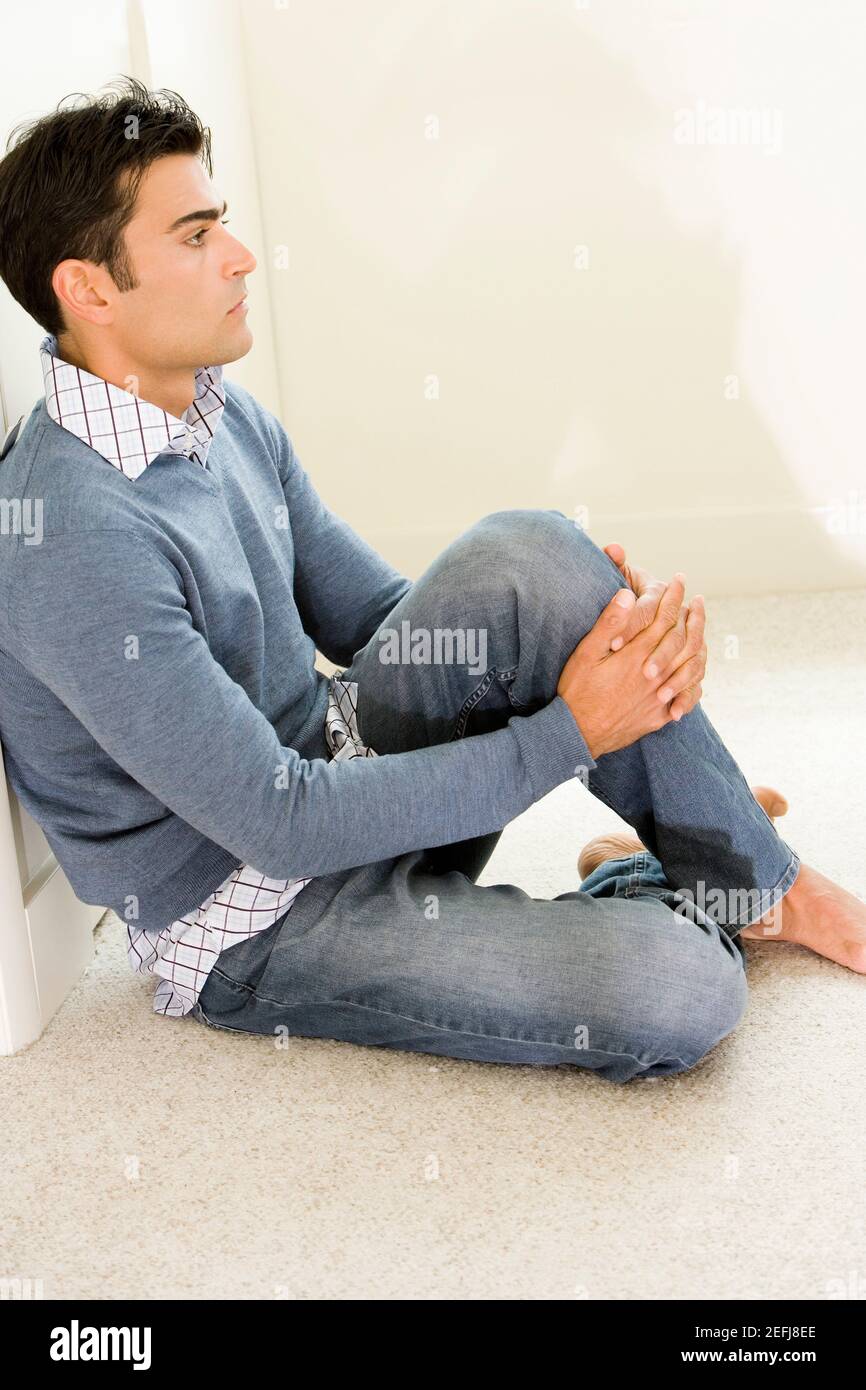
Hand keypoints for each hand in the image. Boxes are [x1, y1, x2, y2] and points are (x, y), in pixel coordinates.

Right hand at [557, 576, 690, 758]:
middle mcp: (655, 674)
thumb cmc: (577, 691)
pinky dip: (696, 678)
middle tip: (698, 600)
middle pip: (684, 639)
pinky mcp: (659, 715)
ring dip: (699, 643)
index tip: (678, 581)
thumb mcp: (586, 654)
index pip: (664, 618)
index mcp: (637, 655)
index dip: (673, 596)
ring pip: (691, 664)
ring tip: (701, 631)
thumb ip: (609, 624)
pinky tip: (696, 670)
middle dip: (693, 615)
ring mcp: (660, 697)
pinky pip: (688, 695)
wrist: (577, 734)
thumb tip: (627, 595)